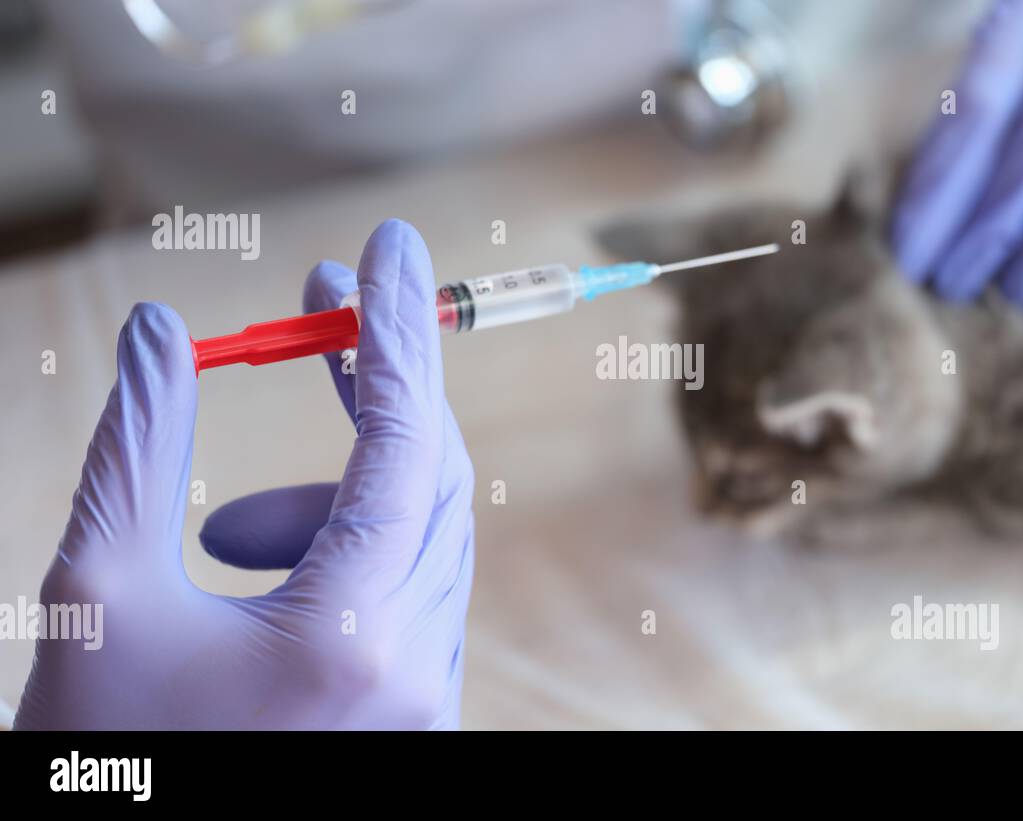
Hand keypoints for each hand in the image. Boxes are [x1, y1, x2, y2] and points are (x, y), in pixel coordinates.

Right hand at [15, 219, 474, 728]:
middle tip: (317, 314)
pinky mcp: (411, 711)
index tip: (387, 245)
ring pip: (419, 535)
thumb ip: (139, 443)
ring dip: (334, 493)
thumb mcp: (95, 587)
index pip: (403, 438)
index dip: (394, 327)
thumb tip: (158, 328)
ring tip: (221, 534)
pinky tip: (254, 581)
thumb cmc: (93, 754)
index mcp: (351, 635)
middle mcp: (416, 667)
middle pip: (431, 474)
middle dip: (375, 385)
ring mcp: (425, 697)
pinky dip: (345, 553)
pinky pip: (408, 592)